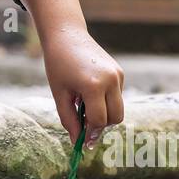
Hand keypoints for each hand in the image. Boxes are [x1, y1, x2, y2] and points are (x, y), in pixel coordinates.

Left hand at [40, 26, 124, 148]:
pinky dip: (106, 101)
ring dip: (105, 114)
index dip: (90, 133)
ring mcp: (118, 75)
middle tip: (84, 126)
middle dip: (101, 126)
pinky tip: (89, 91)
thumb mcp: (60, 95)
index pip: (98, 120)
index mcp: (93, 85)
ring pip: (118, 108)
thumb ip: (69, 120)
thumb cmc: (58, 65)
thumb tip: (77, 142)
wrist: (66, 36)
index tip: (82, 142)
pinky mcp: (120, 72)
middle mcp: (111, 80)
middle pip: (115, 118)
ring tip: (84, 106)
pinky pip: (117, 96)